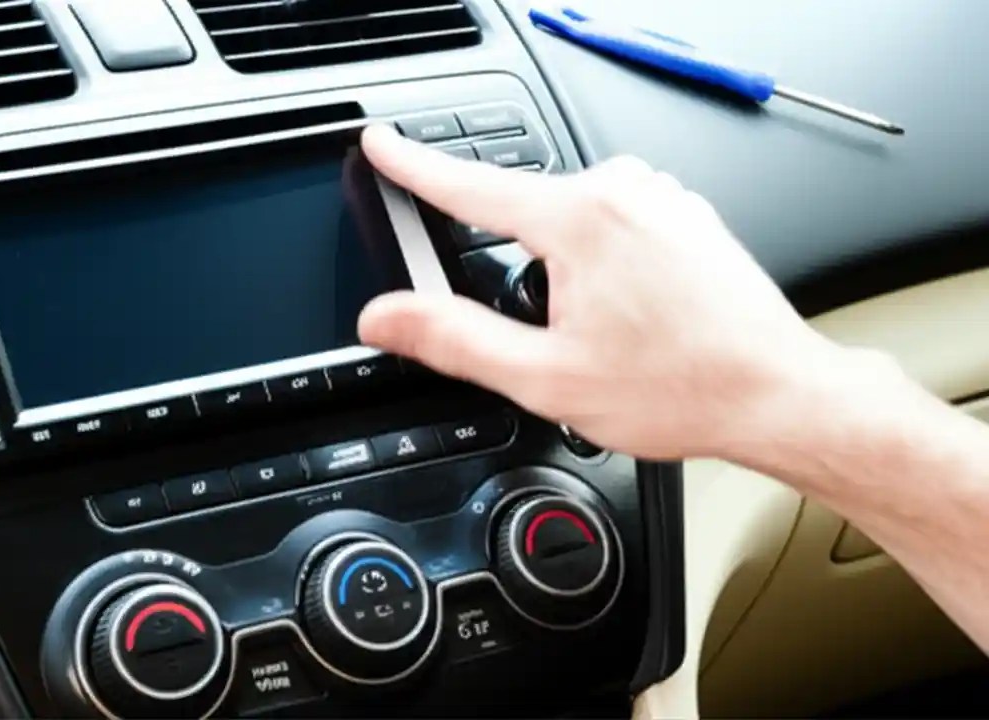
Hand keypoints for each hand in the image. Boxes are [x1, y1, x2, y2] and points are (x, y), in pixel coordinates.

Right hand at [357, 124, 866, 461]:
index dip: (414, 167)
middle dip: (515, 271)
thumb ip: (454, 339)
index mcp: (579, 219)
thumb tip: (386, 316)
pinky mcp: (681, 213)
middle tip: (554, 341)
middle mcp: (622, 190)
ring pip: (569, 226)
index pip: (470, 185)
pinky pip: (613, 226)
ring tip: (608, 339)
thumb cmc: (681, 386)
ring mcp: (658, 197)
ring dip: (563, 275)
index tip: (382, 144)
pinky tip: (632, 320)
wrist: (775, 393)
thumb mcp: (545, 377)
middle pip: (523, 216)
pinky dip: (602, 267)